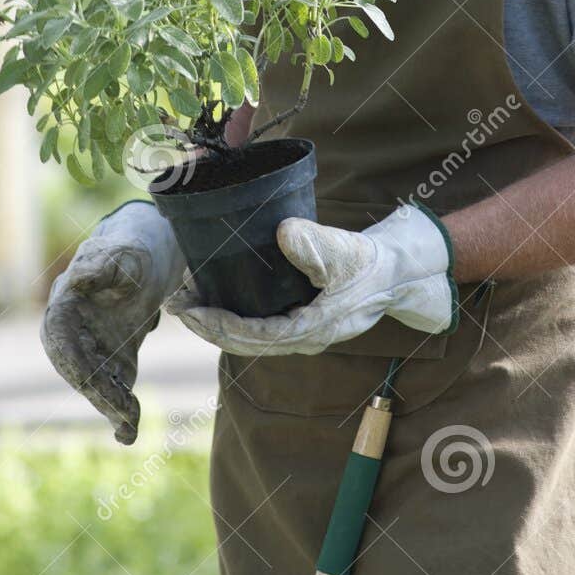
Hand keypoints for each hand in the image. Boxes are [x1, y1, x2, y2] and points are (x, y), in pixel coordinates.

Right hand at [41, 200, 186, 443]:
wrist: (151, 255)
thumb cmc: (132, 249)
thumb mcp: (122, 252)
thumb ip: (101, 264)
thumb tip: (79, 277)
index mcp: (65, 304)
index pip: (60, 339)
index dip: (75, 363)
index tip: (93, 382)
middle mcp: (72, 332)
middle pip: (76, 369)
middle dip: (97, 392)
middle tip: (122, 411)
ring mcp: (92, 349)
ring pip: (95, 385)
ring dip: (110, 407)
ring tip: (130, 426)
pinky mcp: (113, 361)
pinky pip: (113, 389)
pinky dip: (120, 411)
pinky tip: (129, 434)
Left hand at [165, 202, 456, 356]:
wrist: (399, 271)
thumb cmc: (374, 263)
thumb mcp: (349, 251)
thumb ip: (317, 244)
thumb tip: (282, 232)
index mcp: (313, 329)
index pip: (256, 337)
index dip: (220, 326)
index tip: (190, 310)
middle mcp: (302, 337)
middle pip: (244, 342)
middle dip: (207, 325)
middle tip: (175, 303)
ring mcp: (300, 330)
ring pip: (248, 334)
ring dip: (215, 320)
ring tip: (185, 298)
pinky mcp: (298, 317)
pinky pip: (257, 323)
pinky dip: (232, 312)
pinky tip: (215, 293)